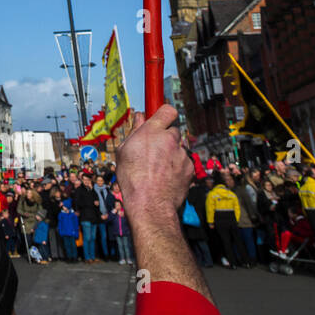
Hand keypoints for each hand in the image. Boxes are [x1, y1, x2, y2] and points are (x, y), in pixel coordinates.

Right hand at [117, 106, 192, 221]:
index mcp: (152, 132)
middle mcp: (170, 140)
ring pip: (178, 148)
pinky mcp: (190, 168)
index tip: (160, 118)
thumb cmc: (133, 178)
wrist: (150, 203)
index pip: (167, 110)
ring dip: (171, 154)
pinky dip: (177, 167)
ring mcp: (182, 154)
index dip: (164, 114)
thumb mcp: (124, 151)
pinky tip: (166, 176)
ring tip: (158, 168)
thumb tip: (139, 117)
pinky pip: (184, 162)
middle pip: (173, 131)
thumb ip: (134, 131)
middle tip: (154, 149)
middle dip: (165, 137)